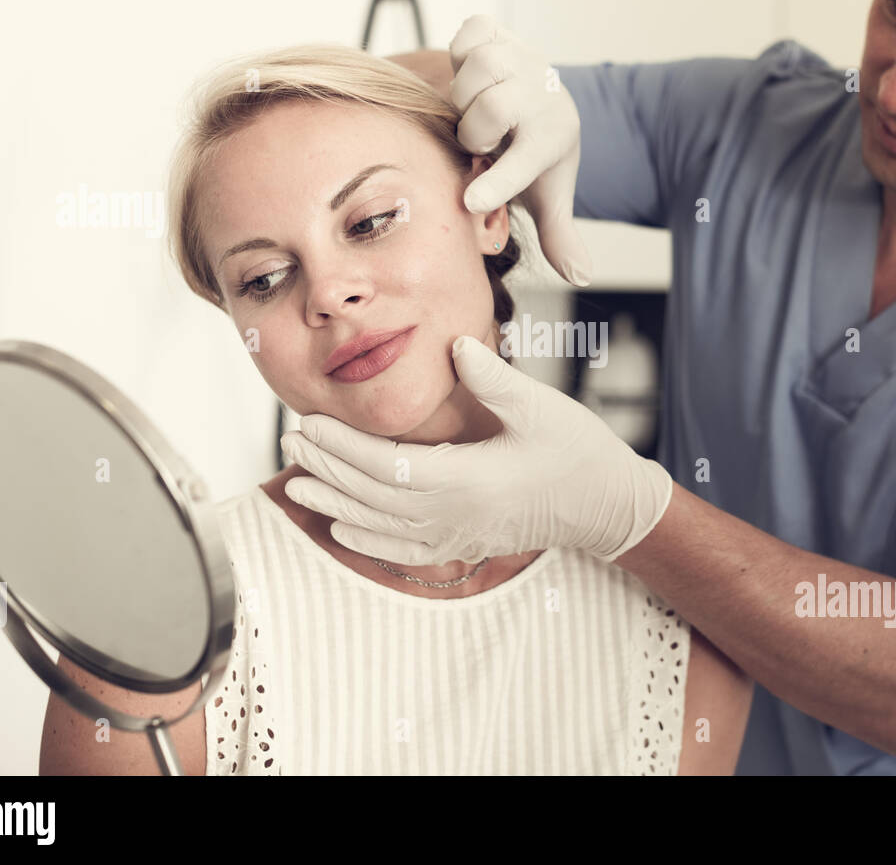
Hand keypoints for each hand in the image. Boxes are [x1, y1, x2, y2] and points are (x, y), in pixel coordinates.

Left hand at [279, 336, 673, 563]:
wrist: (607, 506)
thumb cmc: (578, 452)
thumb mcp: (541, 406)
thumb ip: (493, 378)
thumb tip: (455, 344)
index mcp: (469, 479)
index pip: (387, 464)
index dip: (342, 446)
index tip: (308, 423)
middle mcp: (455, 516)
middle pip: (373, 496)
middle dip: (326, 469)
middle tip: (288, 442)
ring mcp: (458, 536)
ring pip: (381, 525)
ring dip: (335, 503)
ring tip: (294, 483)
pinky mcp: (464, 545)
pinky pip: (403, 550)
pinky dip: (366, 540)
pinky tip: (339, 527)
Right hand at [449, 14, 591, 287]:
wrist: (543, 97)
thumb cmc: (535, 154)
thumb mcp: (547, 196)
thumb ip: (560, 238)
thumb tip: (581, 277)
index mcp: (553, 139)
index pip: (522, 165)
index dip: (496, 185)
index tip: (470, 203)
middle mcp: (541, 94)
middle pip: (487, 111)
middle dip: (474, 132)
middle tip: (484, 140)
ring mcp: (522, 57)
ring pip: (475, 69)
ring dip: (465, 94)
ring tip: (479, 107)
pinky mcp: (500, 31)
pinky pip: (468, 34)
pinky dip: (462, 51)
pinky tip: (475, 75)